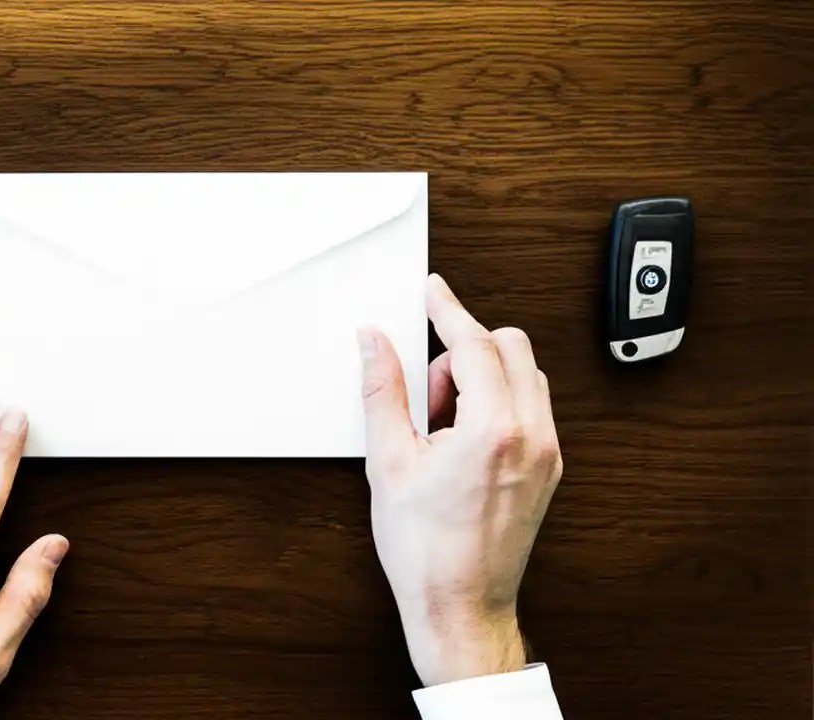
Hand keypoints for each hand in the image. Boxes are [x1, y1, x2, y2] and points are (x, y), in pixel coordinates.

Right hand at [358, 274, 562, 686]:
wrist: (461, 608)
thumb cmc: (426, 550)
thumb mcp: (389, 462)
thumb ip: (382, 392)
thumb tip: (374, 345)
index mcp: (493, 429)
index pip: (475, 343)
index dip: (448, 309)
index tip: (433, 291)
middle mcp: (533, 435)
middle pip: (511, 347)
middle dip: (465, 349)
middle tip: (427, 389)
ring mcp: (548, 453)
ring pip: (525, 376)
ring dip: (483, 377)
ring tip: (441, 424)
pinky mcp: (549, 469)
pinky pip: (531, 408)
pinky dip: (499, 403)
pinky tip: (461, 439)